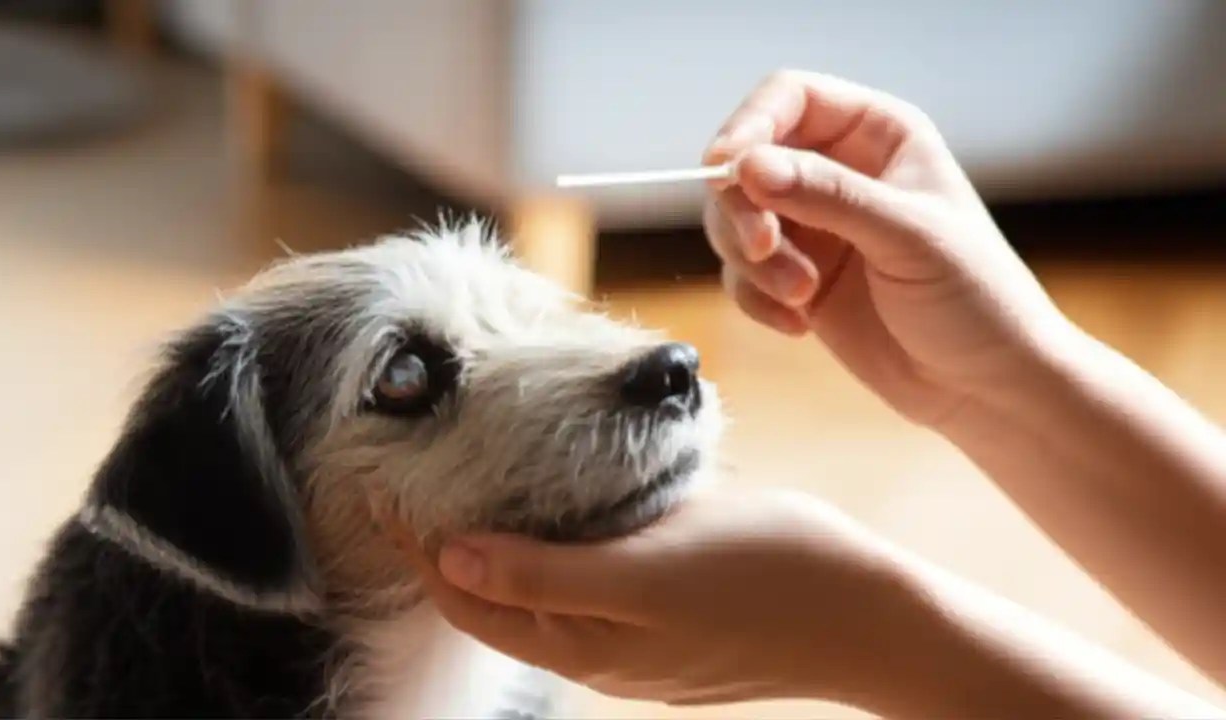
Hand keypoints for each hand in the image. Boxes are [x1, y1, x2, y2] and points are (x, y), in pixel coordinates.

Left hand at [386, 487, 916, 707]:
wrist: (873, 615)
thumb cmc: (767, 580)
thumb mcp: (649, 568)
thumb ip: (546, 573)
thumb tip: (449, 557)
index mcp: (584, 643)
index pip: (469, 598)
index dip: (420, 548)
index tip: (385, 489)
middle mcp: (599, 650)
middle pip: (495, 601)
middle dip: (447, 548)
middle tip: (419, 482)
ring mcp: (636, 638)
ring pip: (541, 591)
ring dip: (500, 546)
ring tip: (475, 487)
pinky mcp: (670, 617)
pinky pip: (587, 585)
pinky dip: (554, 546)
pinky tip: (564, 507)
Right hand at [703, 70, 1074, 425]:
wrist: (986, 387)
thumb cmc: (975, 299)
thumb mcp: (908, 236)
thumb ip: (828, 195)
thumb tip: (747, 165)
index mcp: (877, 135)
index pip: (789, 98)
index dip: (750, 124)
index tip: (725, 167)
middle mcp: (838, 172)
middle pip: (747, 162)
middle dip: (743, 208)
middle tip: (763, 248)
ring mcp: (813, 229)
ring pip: (735, 221)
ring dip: (753, 263)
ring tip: (801, 298)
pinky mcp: (796, 281)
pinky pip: (742, 276)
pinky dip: (756, 300)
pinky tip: (800, 326)